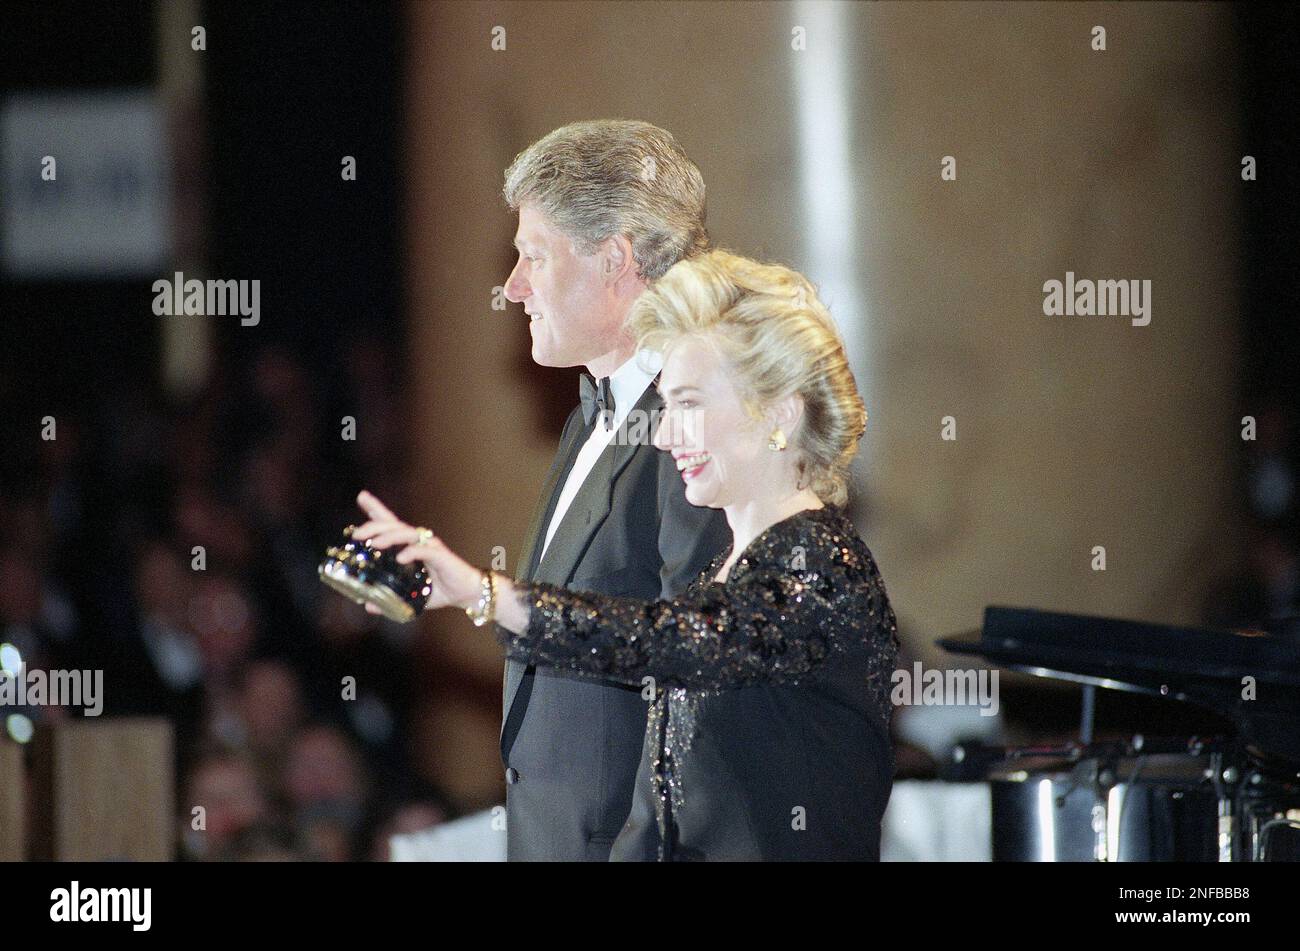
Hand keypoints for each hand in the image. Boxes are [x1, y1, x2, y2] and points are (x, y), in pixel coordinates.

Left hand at [351, 490, 482, 612]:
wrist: (467, 593)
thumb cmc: (440, 589)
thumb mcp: (410, 596)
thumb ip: (390, 599)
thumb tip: (369, 605)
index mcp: (409, 545)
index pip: (390, 523)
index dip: (376, 509)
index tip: (362, 497)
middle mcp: (418, 541)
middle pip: (394, 525)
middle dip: (374, 525)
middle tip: (356, 533)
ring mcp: (430, 546)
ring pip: (406, 534)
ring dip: (389, 536)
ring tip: (374, 543)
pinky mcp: (441, 555)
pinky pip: (424, 550)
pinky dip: (411, 552)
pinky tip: (400, 558)